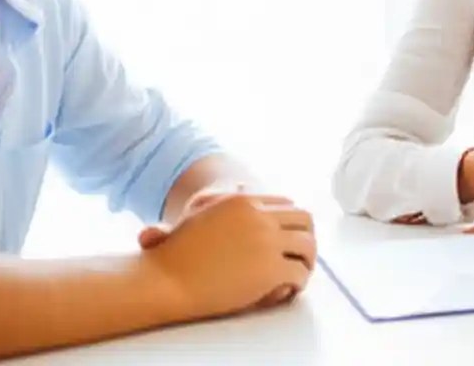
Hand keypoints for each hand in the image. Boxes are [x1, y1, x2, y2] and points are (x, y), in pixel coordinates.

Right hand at [141, 193, 315, 318]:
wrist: (165, 280)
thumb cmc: (173, 253)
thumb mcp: (197, 214)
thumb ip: (222, 200)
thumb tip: (243, 185)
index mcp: (244, 202)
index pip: (286, 204)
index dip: (291, 222)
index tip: (291, 236)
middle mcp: (260, 218)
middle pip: (304, 220)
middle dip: (306, 237)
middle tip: (303, 255)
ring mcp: (268, 243)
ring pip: (308, 246)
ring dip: (308, 260)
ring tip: (301, 273)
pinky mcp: (271, 270)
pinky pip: (299, 273)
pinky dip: (299, 282)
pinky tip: (290, 289)